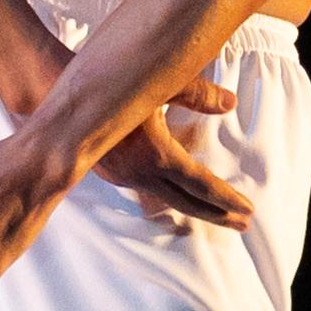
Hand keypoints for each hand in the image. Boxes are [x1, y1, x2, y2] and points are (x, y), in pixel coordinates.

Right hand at [91, 86, 256, 235]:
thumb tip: (230, 102)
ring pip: (167, 200)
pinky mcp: (112, 173)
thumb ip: (197, 93)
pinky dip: (169, 195)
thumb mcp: (158, 85)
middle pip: (188, 203)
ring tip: (215, 213)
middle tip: (243, 224)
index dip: (228, 199)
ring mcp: (125, 176)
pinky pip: (148, 190)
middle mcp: (142, 173)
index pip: (202, 185)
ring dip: (193, 207)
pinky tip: (175, 192)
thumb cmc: (112, 88)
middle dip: (218, 214)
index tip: (248, 210)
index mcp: (158, 155)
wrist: (62, 101)